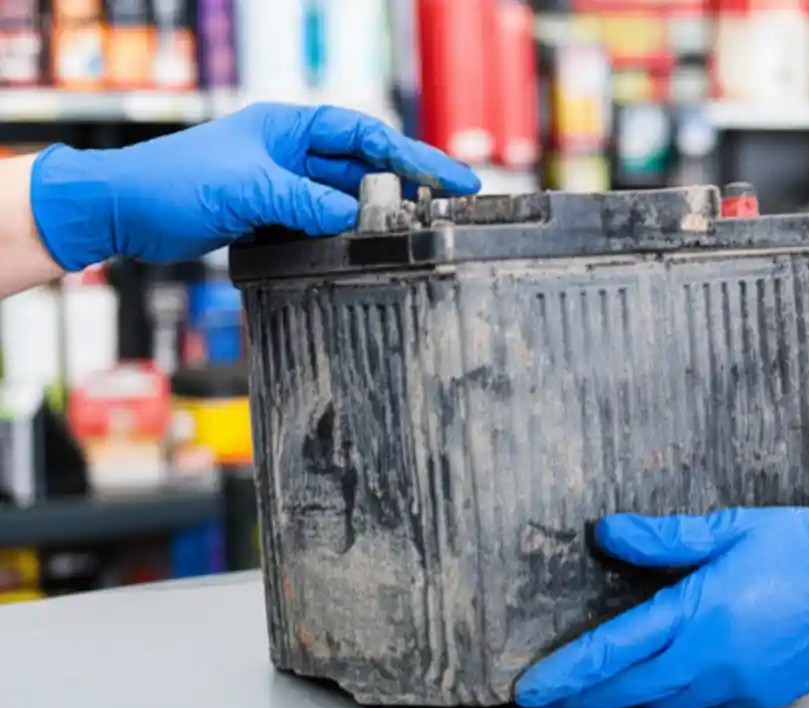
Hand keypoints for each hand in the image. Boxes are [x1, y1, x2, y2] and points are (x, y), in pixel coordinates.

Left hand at [29, 103, 480, 269]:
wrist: (123, 210)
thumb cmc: (173, 180)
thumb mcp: (248, 188)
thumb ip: (305, 201)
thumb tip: (353, 216)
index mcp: (290, 126)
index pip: (366, 135)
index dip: (413, 154)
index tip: (453, 177)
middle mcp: (292, 151)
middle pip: (364, 166)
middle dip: (407, 185)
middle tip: (450, 206)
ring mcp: (284, 183)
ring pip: (346, 197)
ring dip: (377, 213)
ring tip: (416, 232)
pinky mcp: (272, 214)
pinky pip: (322, 222)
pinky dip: (345, 235)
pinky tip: (367, 250)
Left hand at [515, 477, 808, 707]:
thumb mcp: (730, 529)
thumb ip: (663, 538)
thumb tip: (610, 533)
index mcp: (703, 615)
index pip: (615, 653)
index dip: (568, 674)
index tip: (533, 686)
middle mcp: (718, 661)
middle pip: (631, 692)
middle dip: (582, 700)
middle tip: (547, 700)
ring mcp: (742, 686)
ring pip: (666, 705)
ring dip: (628, 697)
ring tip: (597, 687)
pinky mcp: (763, 697)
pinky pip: (703, 706)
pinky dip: (673, 696)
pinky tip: (663, 679)